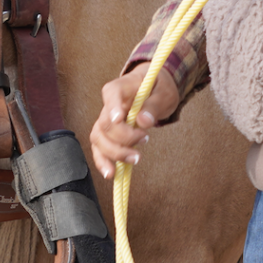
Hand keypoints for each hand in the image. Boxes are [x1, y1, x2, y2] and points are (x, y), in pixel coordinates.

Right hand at [90, 64, 179, 178]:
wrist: (154, 89)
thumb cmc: (158, 88)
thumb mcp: (164, 93)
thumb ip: (154, 105)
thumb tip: (144, 121)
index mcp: (121, 88)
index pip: (111, 94)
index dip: (113, 107)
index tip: (119, 119)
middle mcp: (109, 104)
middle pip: (105, 123)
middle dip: (123, 137)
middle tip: (145, 139)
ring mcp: (106, 120)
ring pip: (99, 138)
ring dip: (114, 153)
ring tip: (135, 159)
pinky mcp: (109, 133)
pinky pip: (100, 148)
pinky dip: (103, 161)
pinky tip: (111, 174)